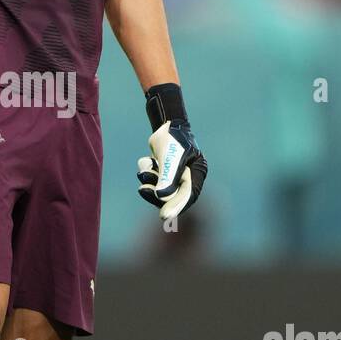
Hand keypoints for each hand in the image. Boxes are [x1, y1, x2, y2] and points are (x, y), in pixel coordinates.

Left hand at [136, 83, 207, 220]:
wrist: (164, 122)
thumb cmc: (172, 137)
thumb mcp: (170, 157)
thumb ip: (167, 177)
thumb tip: (161, 197)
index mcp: (197, 173)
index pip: (188, 196)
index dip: (176, 207)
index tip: (163, 217)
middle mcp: (189, 176)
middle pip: (173, 196)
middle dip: (156, 193)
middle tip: (142, 190)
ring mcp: (177, 175)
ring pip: (161, 188)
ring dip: (149, 180)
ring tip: (145, 168)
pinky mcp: (165, 172)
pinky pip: (154, 180)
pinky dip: (147, 172)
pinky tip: (147, 160)